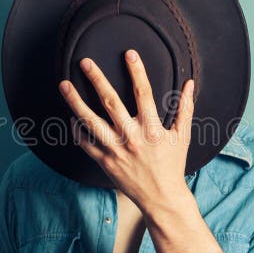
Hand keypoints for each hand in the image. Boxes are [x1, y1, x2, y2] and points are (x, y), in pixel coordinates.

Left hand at [58, 49, 194, 212]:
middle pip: (110, 102)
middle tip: (84, 62)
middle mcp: (131, 138)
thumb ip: (184, 108)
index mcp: (152, 129)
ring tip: (64, 85)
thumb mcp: (182, 136)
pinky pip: (85, 143)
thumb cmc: (172, 164)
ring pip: (90, 122)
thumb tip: (189, 82)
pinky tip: (71, 116)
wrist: (161, 198)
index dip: (136, 71)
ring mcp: (115, 150)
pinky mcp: (105, 162)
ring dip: (75, 102)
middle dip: (97, 79)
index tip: (129, 54)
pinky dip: (77, 129)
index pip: (143, 93)